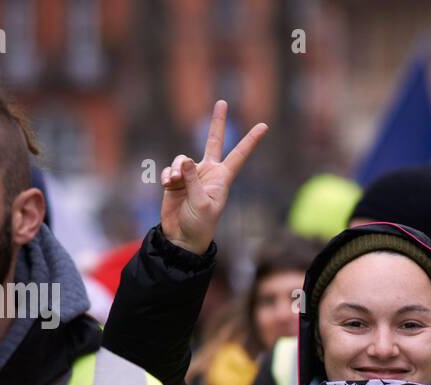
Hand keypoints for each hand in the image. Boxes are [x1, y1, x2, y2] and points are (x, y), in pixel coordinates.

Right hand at [160, 100, 267, 253]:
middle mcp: (208, 173)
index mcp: (222, 178)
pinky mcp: (175, 181)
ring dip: (175, 168)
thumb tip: (185, 159)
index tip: (264, 126)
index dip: (250, 140)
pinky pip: (170, 169)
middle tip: (222, 102)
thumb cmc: (200, 225)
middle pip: (213, 142)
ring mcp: (191, 175)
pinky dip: (167, 175)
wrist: (182, 237)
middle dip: (217, 122)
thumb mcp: (201, 204)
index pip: (239, 155)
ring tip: (173, 183)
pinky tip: (167, 185)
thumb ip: (193, 180)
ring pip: (182, 159)